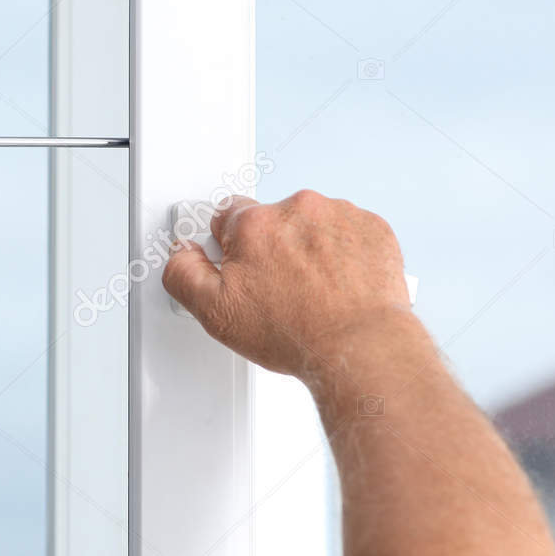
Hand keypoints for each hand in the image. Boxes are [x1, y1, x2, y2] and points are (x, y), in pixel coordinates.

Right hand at [162, 190, 410, 381]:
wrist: (359, 346)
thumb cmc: (297, 333)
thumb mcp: (215, 314)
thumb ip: (184, 274)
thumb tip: (182, 253)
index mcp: (254, 224)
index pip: (228, 215)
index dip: (232, 247)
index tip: (244, 270)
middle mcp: (297, 209)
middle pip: (273, 220)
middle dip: (272, 250)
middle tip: (280, 290)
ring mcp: (339, 215)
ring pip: (312, 225)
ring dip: (310, 250)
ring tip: (314, 292)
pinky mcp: (372, 228)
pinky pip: (349, 232)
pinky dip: (344, 253)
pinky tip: (340, 285)